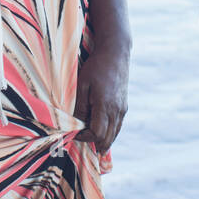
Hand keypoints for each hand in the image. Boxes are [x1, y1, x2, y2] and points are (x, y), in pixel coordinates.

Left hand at [73, 40, 129, 156]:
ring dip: (104, 141)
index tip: (74, 133)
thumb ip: (80, 106)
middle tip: (83, 144)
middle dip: (95, 144)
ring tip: (94, 146)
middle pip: (107, 138)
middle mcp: (116, 110)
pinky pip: (118, 125)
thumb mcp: (82, 84)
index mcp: (105, 106)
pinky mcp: (124, 105)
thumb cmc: (96, 66)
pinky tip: (104, 133)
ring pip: (115, 133)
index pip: (97, 133)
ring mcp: (122, 108)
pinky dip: (111, 132)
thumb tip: (76, 123)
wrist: (115, 53)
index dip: (84, 137)